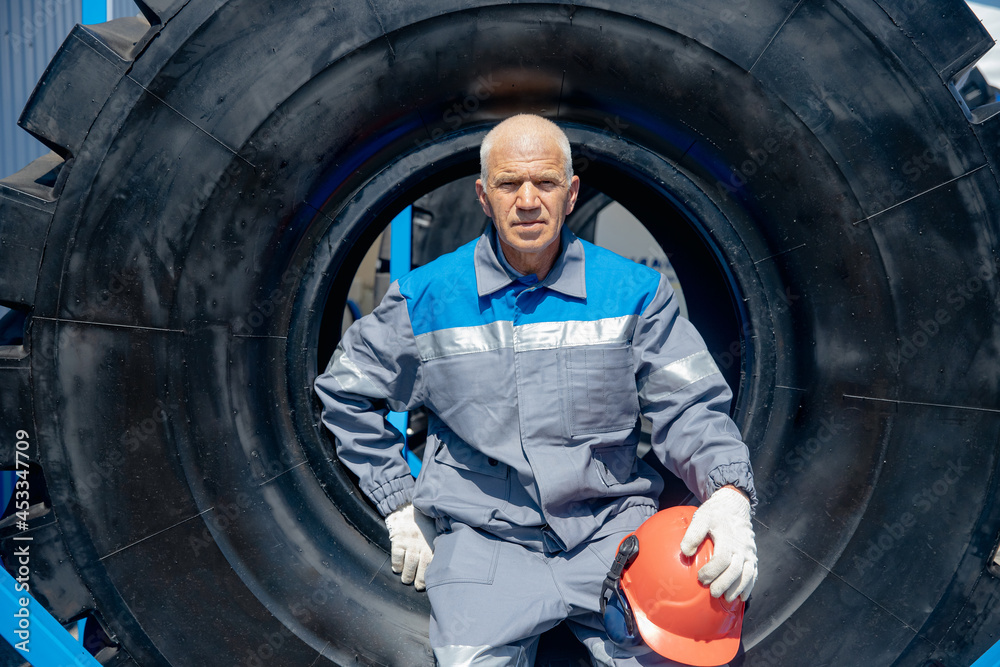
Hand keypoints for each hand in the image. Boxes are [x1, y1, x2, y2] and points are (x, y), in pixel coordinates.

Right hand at [385, 503, 435, 590]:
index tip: (432, 582)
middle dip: (420, 579)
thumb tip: (443, 558)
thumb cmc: (423, 518)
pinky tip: (397, 569)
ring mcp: (410, 542)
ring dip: (407, 575)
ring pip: (409, 564)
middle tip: (418, 587)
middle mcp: (422, 543)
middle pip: (422, 566)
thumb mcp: (434, 528)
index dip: (432, 574)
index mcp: (433, 541)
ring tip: (406, 581)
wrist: (406, 504)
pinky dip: (397, 565)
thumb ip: (437, 541)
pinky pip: (397, 556)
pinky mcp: (398, 539)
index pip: (434, 561)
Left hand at [680, 486, 756, 601]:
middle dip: (724, 583)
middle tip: (712, 593)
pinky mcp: (753, 555)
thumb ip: (693, 534)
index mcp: (727, 538)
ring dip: (737, 588)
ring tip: (726, 599)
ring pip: (747, 574)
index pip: (722, 559)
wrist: (734, 505)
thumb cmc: (714, 513)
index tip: (700, 578)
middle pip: (735, 570)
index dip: (711, 571)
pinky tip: (741, 596)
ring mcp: (749, 551)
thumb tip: (685, 552)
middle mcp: (741, 546)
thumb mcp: (701, 518)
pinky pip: (754, 573)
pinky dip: (749, 586)